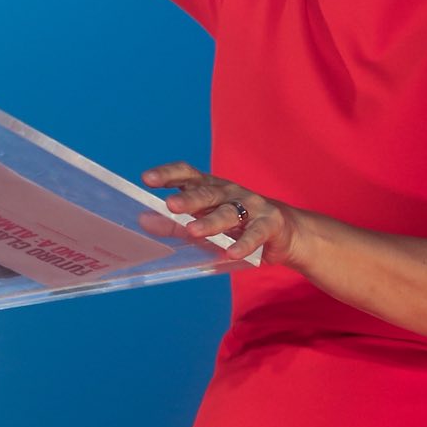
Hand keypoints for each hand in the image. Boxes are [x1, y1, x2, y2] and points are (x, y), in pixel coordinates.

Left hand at [142, 161, 303, 265]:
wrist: (284, 231)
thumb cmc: (237, 224)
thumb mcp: (204, 222)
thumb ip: (174, 224)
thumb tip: (143, 220)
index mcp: (211, 188)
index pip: (188, 174)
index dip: (168, 174)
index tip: (147, 178)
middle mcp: (230, 192)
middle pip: (207, 193)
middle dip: (188, 199)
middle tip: (169, 205)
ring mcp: (251, 206)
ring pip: (228, 212)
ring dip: (210, 222)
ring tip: (193, 231)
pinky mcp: (270, 223)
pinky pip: (255, 233)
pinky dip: (244, 243)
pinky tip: (232, 253)